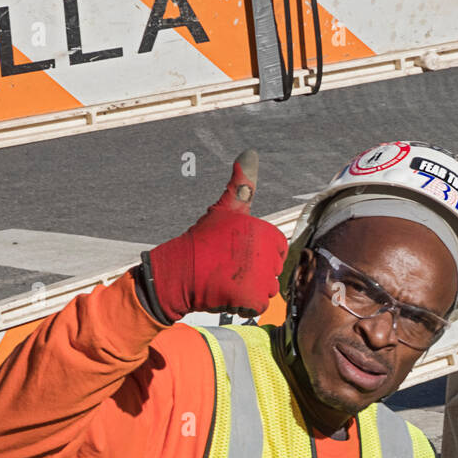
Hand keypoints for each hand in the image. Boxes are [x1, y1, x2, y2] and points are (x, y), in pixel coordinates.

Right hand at [145, 150, 287, 319]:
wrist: (179, 272)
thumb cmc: (203, 242)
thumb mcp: (225, 209)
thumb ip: (242, 184)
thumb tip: (250, 152)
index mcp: (264, 231)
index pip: (278, 248)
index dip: (260, 253)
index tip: (239, 252)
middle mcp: (265, 253)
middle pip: (274, 270)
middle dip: (255, 273)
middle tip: (230, 267)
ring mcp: (259, 276)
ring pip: (267, 289)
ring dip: (250, 289)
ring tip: (229, 279)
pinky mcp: (251, 297)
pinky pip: (258, 305)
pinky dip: (244, 304)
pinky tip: (229, 293)